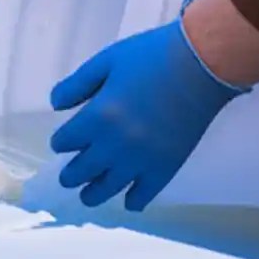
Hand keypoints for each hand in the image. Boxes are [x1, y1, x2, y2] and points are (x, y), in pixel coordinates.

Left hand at [49, 20, 243, 210]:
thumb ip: (76, 85)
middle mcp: (114, 145)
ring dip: (92, 194)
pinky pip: (145, 194)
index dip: (61, 142)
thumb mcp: (106, 61)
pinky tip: (129, 202)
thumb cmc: (153, 57)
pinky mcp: (166, 166)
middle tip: (69, 175)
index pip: (64, 142)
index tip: (64, 142)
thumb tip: (55, 105)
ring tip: (88, 194)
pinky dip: (134, 201)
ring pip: (106, 189)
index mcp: (97, 117)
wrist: (202, 64)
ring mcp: (140, 160)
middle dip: (70, 174)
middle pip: (80, 172)